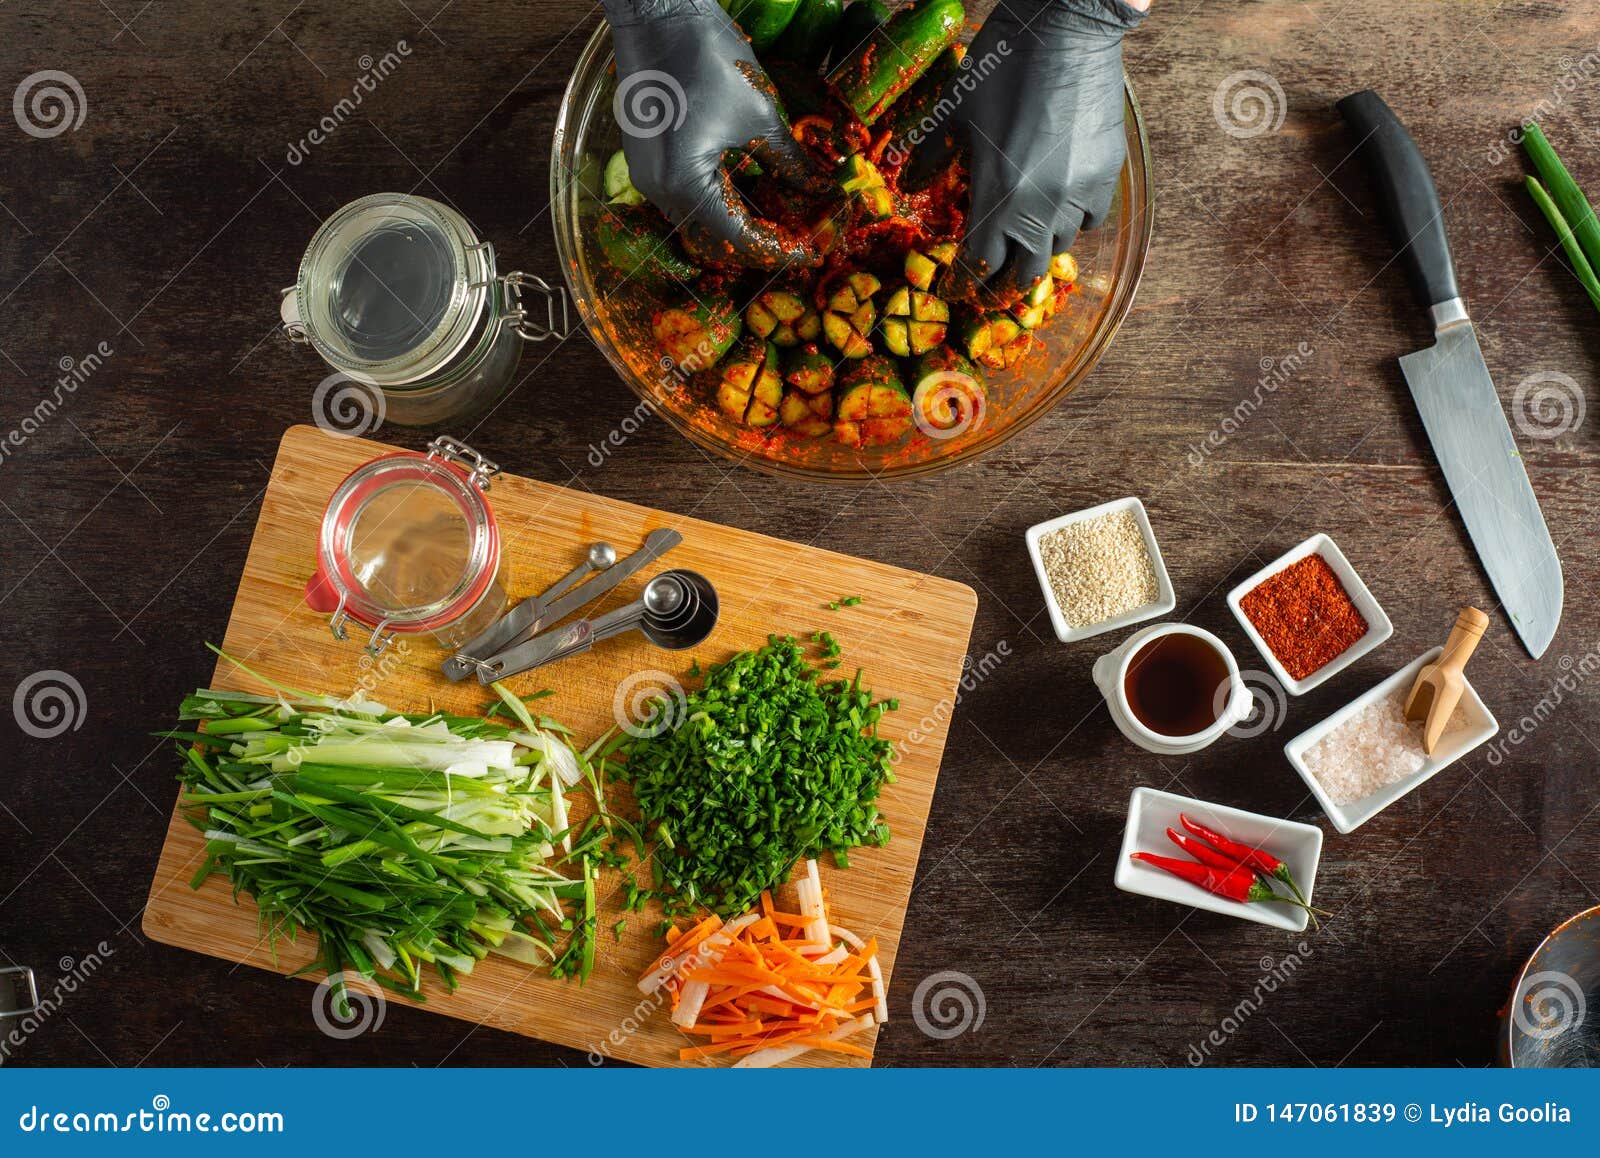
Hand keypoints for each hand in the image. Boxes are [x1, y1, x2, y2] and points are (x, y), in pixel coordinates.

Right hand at [603, 0, 827, 268]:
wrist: (658, 10)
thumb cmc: (707, 55)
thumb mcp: (760, 114)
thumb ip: (790, 162)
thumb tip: (821, 190)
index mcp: (684, 182)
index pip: (737, 238)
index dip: (779, 248)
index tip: (812, 250)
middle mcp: (658, 188)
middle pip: (712, 238)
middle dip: (758, 242)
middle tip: (799, 237)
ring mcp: (646, 174)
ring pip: (697, 219)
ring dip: (738, 224)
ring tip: (779, 218)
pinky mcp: (647, 156)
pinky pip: (684, 195)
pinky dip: (718, 201)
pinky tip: (749, 191)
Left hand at [907, 0, 1146, 296]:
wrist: (1064, 28)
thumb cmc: (1001, 65)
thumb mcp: (954, 111)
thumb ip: (934, 155)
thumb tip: (913, 183)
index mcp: (997, 195)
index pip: (980, 262)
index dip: (967, 282)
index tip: (958, 292)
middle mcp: (1040, 206)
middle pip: (1025, 269)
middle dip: (1005, 283)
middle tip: (992, 286)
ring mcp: (1078, 191)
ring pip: (1059, 245)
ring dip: (1038, 249)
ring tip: (1025, 244)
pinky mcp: (1106, 172)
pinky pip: (1091, 217)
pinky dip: (1074, 221)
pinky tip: (1061, 208)